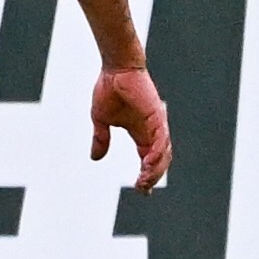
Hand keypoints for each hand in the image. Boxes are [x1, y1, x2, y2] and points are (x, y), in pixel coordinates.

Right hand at [91, 65, 170, 192]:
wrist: (115, 68)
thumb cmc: (109, 88)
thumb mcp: (101, 119)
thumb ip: (101, 139)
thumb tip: (95, 158)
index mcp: (141, 132)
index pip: (148, 158)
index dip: (146, 175)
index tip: (141, 190)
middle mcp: (152, 130)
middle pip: (159, 160)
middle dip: (152, 177)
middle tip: (142, 189)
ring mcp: (157, 124)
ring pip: (163, 153)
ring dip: (155, 169)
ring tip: (144, 181)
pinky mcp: (157, 117)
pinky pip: (161, 140)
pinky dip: (157, 154)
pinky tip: (147, 165)